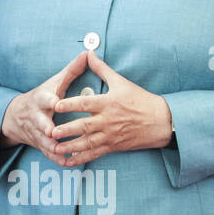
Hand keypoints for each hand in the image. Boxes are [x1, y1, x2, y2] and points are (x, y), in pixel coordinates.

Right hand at [0, 50, 88, 164]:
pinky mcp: (39, 143)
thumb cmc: (43, 96)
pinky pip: (47, 152)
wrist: (16, 116)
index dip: (50, 101)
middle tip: (53, 131)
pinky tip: (66, 162)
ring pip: (43, 140)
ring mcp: (37, 131)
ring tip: (63, 152)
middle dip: (46, 127)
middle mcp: (36, 116)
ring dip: (52, 146)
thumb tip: (88, 53)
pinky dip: (56, 158)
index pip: (44, 98)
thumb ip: (72, 70)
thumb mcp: (54, 82)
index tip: (55, 103)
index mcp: (41, 99)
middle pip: (40, 122)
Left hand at [50, 48, 173, 165]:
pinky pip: (95, 153)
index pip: (86, 104)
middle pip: (84, 126)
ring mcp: (111, 135)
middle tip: (51, 131)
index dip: (70, 104)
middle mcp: (108, 120)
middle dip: (67, 130)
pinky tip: (69, 161)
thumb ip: (101, 68)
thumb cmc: (141, 100)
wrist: (162, 121)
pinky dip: (82, 158)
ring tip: (56, 148)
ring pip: (88, 143)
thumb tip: (89, 53)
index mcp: (108, 103)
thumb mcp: (121, 82)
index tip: (56, 105)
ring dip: (71, 146)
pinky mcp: (114, 146)